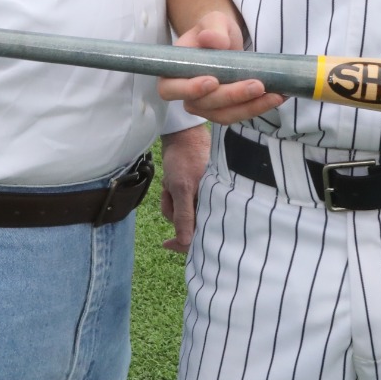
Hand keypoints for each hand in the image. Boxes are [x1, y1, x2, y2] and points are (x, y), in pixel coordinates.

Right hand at [155, 11, 284, 123]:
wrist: (226, 42)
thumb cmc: (214, 30)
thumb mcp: (214, 21)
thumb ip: (213, 29)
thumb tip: (211, 39)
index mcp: (175, 71)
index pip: (171, 88)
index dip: (189, 89)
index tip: (213, 81)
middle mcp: (186, 94)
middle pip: (203, 104)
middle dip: (232, 96)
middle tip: (257, 85)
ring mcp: (205, 105)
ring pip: (224, 115)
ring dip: (250, 107)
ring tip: (274, 95)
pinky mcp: (224, 110)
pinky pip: (239, 114)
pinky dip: (258, 107)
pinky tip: (277, 97)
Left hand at [158, 123, 210, 253]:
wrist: (182, 135)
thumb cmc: (184, 159)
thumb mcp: (181, 188)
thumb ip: (184, 216)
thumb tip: (186, 242)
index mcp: (214, 204)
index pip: (200, 234)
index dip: (183, 242)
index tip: (166, 244)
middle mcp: (212, 203)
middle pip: (187, 224)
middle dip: (174, 210)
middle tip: (169, 192)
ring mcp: (203, 197)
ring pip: (180, 213)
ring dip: (170, 201)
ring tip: (170, 182)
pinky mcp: (195, 191)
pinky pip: (179, 202)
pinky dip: (172, 195)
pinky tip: (170, 181)